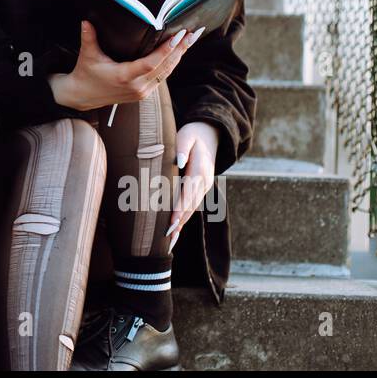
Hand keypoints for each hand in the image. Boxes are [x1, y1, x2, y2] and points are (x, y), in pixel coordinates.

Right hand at [49, 22, 204, 111]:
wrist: (82, 96)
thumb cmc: (86, 74)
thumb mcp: (87, 56)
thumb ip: (88, 38)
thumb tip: (86, 22)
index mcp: (124, 77)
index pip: (151, 63)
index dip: (166, 50)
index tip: (178, 37)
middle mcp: (137, 86)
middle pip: (165, 67)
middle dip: (180, 49)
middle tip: (192, 34)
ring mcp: (142, 92)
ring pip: (166, 73)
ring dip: (179, 56)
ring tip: (190, 40)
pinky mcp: (144, 93)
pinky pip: (162, 77)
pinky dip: (171, 64)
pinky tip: (178, 53)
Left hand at [166, 121, 219, 249]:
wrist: (209, 136)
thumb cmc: (192, 135)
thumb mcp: (187, 135)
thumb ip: (182, 147)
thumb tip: (179, 163)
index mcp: (200, 169)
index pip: (188, 191)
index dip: (179, 207)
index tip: (171, 220)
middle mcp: (204, 181)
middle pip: (191, 205)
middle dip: (179, 222)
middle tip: (167, 239)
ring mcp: (203, 187)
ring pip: (192, 209)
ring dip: (181, 225)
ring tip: (169, 242)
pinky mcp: (199, 190)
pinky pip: (191, 207)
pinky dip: (183, 220)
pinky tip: (174, 233)